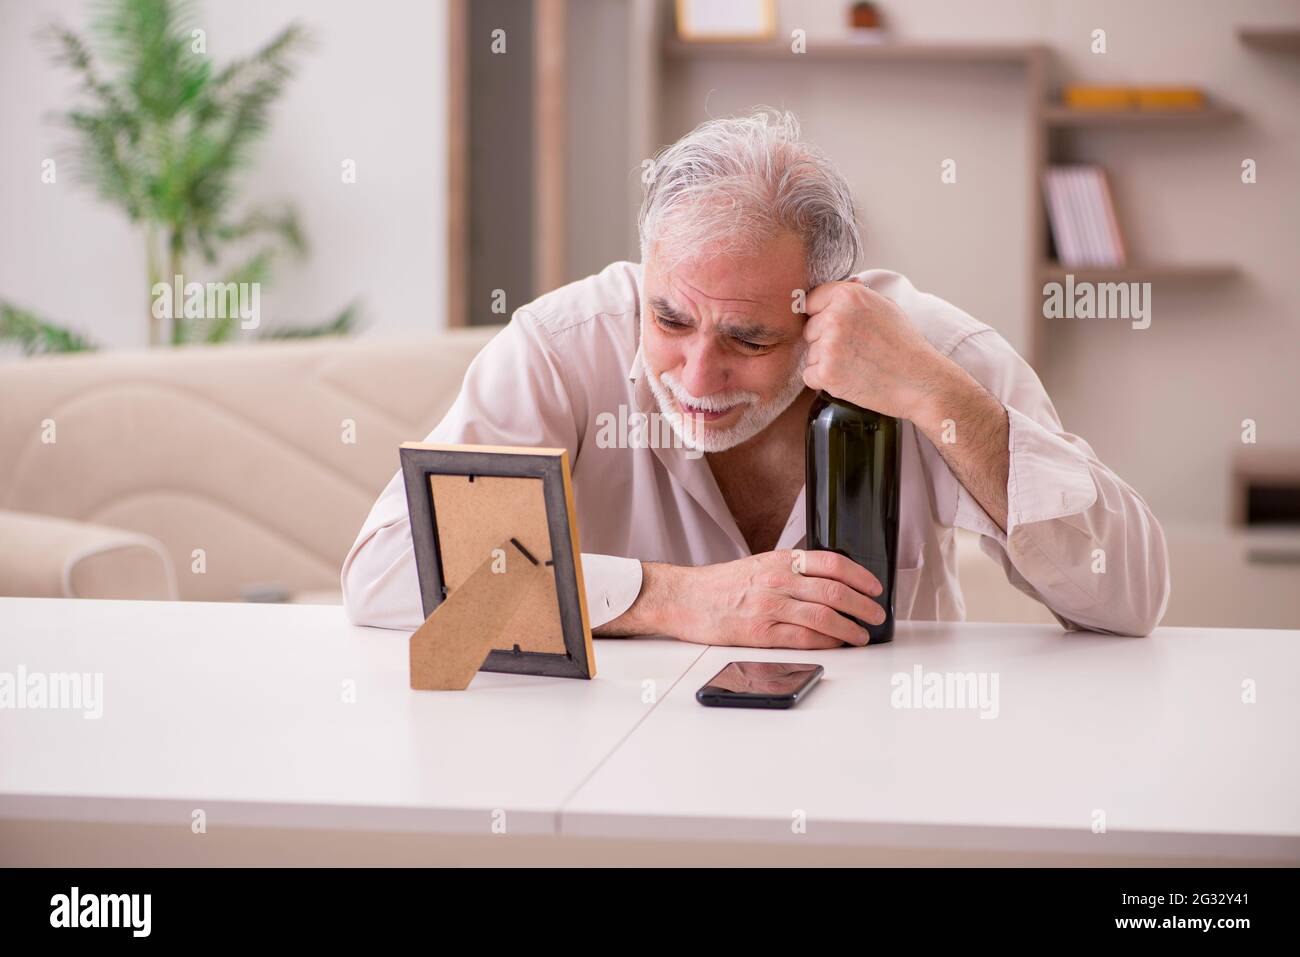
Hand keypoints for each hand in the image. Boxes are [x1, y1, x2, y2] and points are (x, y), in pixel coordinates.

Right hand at [660, 550, 884, 648]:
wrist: (684, 599)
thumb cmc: (720, 585)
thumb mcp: (758, 565)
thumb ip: (790, 571)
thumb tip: (828, 582)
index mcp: (779, 560)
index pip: (832, 563)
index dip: (860, 576)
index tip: (875, 587)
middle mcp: (777, 580)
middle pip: (834, 591)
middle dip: (863, 605)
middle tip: (876, 614)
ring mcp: (769, 607)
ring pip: (824, 616)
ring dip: (850, 627)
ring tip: (862, 634)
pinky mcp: (760, 633)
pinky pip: (804, 638)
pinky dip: (827, 641)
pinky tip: (837, 643)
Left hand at [802, 278, 946, 419]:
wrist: (919, 380)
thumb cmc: (904, 345)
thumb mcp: (884, 306)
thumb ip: (855, 297)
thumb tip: (834, 292)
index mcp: (848, 295)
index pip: (810, 302)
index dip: (820, 316)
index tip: (831, 327)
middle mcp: (835, 317)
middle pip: (809, 330)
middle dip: (824, 341)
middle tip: (854, 349)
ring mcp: (829, 345)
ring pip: (810, 354)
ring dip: (826, 362)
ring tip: (856, 364)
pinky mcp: (826, 373)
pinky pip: (809, 375)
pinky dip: (824, 380)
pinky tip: (848, 378)